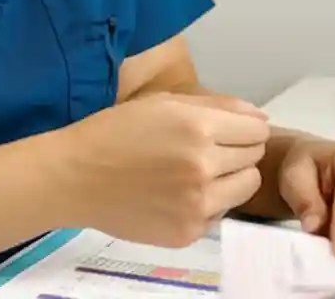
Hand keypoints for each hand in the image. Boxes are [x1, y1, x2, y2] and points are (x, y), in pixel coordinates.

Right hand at [60, 92, 270, 246]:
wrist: (74, 178)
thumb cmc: (116, 132)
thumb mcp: (164, 103)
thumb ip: (218, 106)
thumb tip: (260, 117)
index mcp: (198, 128)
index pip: (256, 129)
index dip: (244, 128)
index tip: (227, 132)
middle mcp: (203, 167)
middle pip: (254, 157)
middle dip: (238, 151)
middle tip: (206, 151)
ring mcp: (197, 204)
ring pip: (245, 188)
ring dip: (230, 179)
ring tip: (196, 173)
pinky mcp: (188, 232)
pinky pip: (219, 213)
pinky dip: (207, 203)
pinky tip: (178, 195)